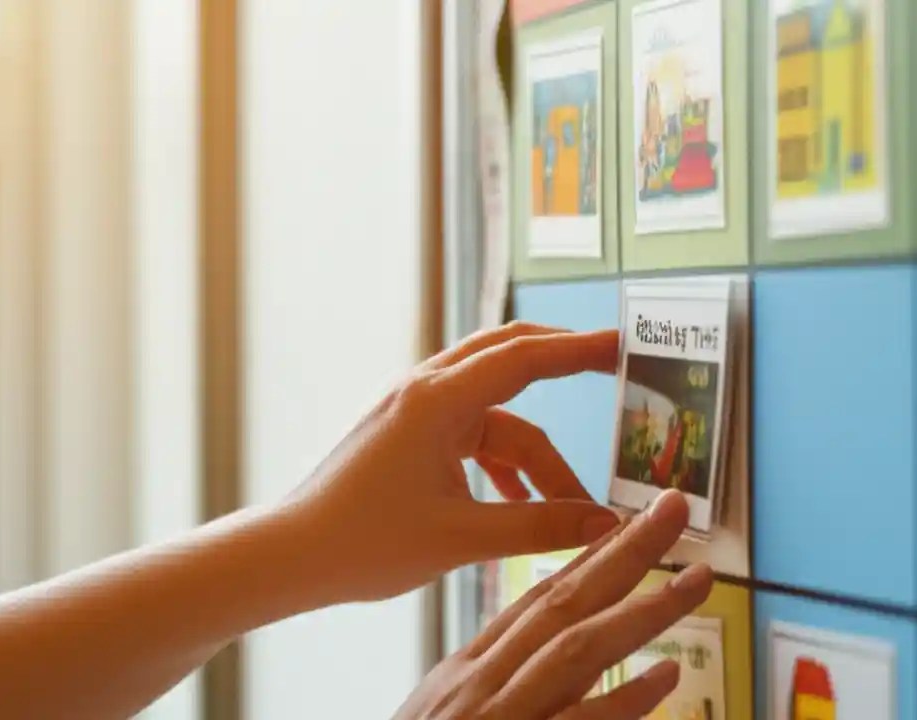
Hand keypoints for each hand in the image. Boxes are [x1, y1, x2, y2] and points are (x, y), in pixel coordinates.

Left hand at [281, 322, 625, 602]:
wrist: (291, 556)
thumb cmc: (363, 543)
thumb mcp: (462, 537)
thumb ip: (539, 526)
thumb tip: (604, 524)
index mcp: (437, 401)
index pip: (525, 358)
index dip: (579, 350)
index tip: (625, 343)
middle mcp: (425, 392)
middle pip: (509, 360)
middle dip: (562, 368)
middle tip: (614, 369)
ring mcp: (414, 412)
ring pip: (495, 414)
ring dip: (532, 454)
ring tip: (571, 505)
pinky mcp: (407, 435)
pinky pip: (471, 436)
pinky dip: (501, 465)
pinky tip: (520, 507)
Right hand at [395, 490, 713, 719]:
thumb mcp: (442, 714)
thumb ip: (491, 685)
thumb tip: (541, 659)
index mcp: (465, 670)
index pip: (536, 600)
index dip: (588, 557)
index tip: (631, 522)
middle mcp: (481, 684)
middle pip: (563, 602)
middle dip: (625, 552)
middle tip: (676, 510)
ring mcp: (499, 718)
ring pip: (577, 649)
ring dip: (642, 611)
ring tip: (696, 580)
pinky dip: (624, 700)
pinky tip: (668, 677)